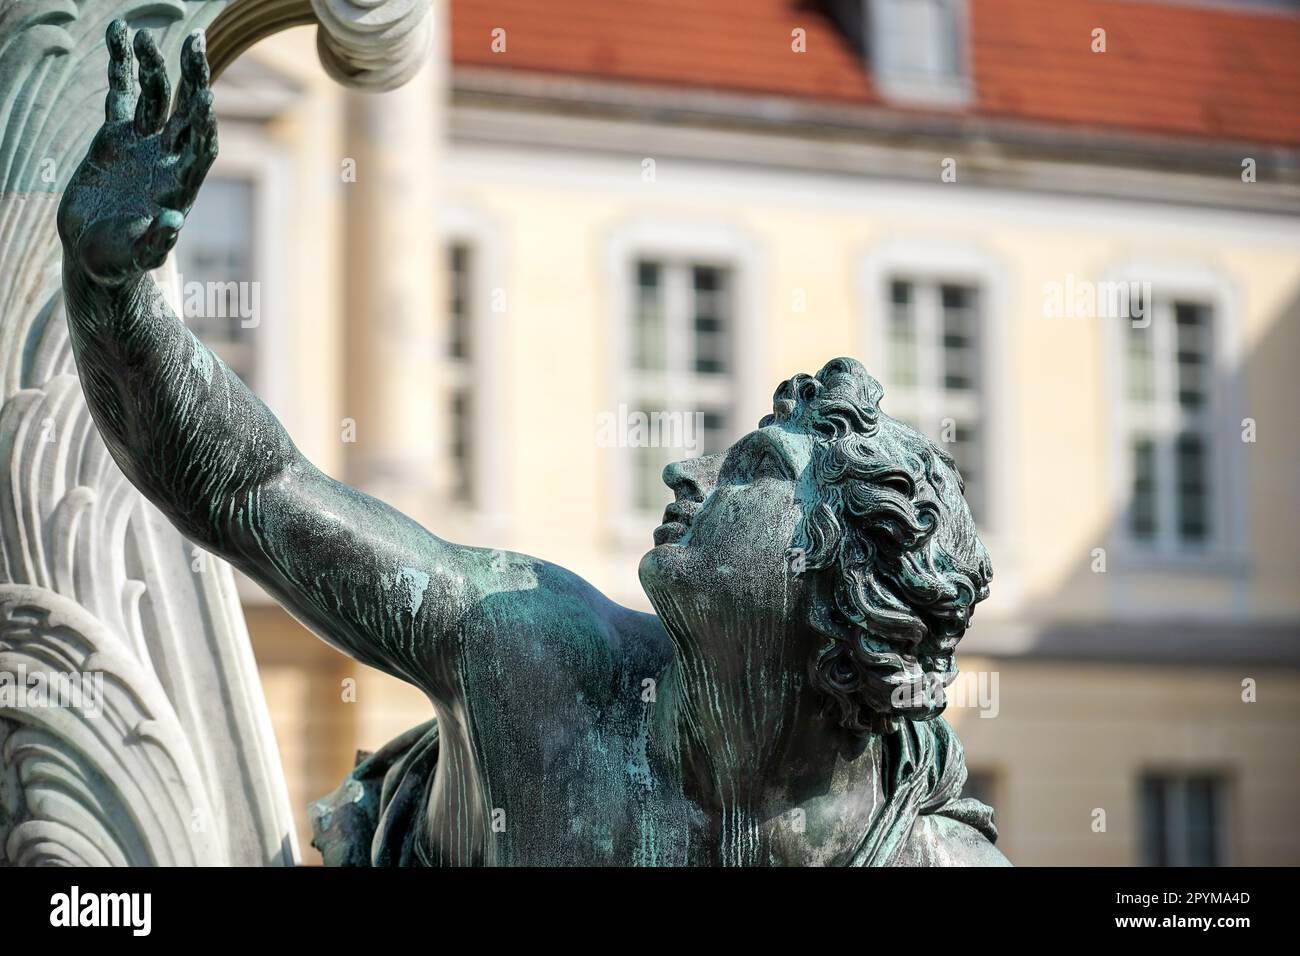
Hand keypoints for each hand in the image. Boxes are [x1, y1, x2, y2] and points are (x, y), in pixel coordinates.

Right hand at [58, 20, 216, 285]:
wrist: (96, 255)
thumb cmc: (121, 262)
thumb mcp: (139, 256)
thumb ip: (157, 241)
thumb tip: (172, 219)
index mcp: (180, 183)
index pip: (202, 144)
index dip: (204, 120)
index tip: (205, 95)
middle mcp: (167, 157)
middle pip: (187, 110)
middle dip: (191, 77)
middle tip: (194, 41)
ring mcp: (143, 144)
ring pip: (154, 96)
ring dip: (153, 65)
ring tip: (144, 35)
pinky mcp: (116, 137)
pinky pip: (121, 94)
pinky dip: (120, 66)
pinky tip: (118, 33)